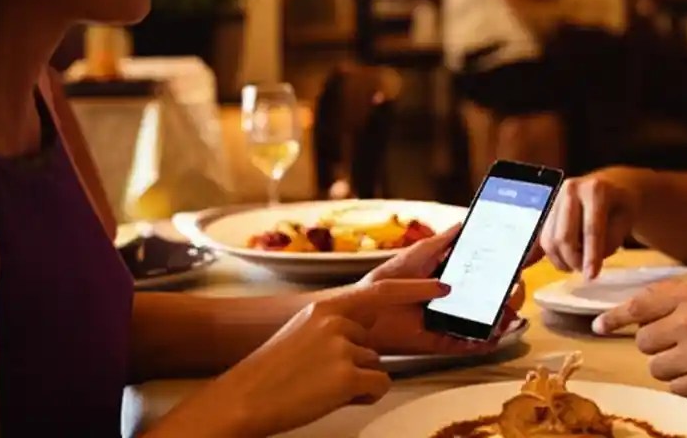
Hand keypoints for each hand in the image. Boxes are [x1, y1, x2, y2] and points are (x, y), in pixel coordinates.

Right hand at [183, 280, 448, 437]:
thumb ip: (333, 329)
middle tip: (318, 377)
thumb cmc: (270, 373)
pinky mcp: (348, 374)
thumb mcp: (302, 335)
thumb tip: (362, 339)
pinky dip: (363, 396)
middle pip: (372, 344)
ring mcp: (343, 348)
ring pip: (376, 366)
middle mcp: (337, 322)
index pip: (380, 292)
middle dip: (355, 364)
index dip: (414, 290)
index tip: (442, 287)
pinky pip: (378, 385)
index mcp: (325, 309)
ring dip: (356, 382)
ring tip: (318, 387)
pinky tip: (331, 397)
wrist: (243, 398)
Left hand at [358, 226, 527, 355]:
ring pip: (486, 322)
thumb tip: (463, 224)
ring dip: (502, 318)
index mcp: (451, 277)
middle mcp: (456, 299)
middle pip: (493, 297)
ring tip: (506, 311)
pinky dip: (482, 344)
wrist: (362, 311)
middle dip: (511, 292)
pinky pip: (467, 346)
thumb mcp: (416, 256)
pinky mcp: (442, 342)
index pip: (486, 271)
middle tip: (515, 286)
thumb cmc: (385, 281)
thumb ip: (440, 242)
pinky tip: (492, 337)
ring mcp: (451, 322)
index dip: (506, 265)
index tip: (525, 255)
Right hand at [537, 168, 641, 278]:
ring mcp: (555, 198)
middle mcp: (571, 190)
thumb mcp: (626, 223)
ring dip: (561, 259)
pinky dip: (546, 253)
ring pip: (549, 239)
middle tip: (584, 272)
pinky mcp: (547, 208)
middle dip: (573, 260)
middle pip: (564, 237)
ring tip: (576, 264)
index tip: (592, 276)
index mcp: (595, 190)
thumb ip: (609, 242)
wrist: (611, 186)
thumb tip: (587, 265)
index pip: (591, 229)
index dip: (591, 255)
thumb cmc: (622, 207)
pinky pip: (541, 236)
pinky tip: (543, 263)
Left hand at [593, 279, 686, 403]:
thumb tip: (645, 310)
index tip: (600, 326)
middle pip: (644, 341)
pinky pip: (674, 387)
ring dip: (670, 367)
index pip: (639, 305)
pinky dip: (685, 385)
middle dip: (657, 345)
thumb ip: (682, 298)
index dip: (615, 317)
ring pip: (655, 367)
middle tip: (680, 345)